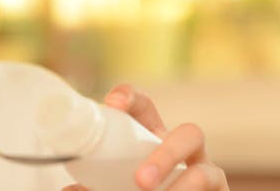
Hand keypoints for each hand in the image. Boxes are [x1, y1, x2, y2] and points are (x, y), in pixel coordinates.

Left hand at [103, 84, 228, 190]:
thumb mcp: (117, 187)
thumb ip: (95, 187)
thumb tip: (70, 190)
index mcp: (155, 141)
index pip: (146, 108)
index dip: (132, 98)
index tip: (113, 104)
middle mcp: (187, 154)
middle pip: (189, 134)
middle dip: (166, 154)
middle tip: (141, 181)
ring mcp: (208, 177)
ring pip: (205, 175)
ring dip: (182, 189)